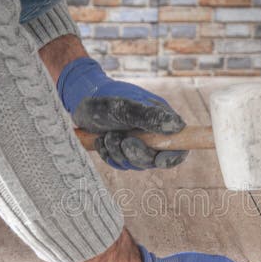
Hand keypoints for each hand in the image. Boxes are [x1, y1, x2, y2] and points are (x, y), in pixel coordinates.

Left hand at [57, 57, 187, 169]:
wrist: (82, 97)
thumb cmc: (105, 98)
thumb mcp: (126, 106)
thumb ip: (151, 117)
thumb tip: (178, 127)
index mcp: (162, 119)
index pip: (179, 145)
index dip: (173, 157)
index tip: (159, 160)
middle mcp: (152, 132)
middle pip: (155, 159)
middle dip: (138, 154)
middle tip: (124, 141)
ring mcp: (137, 141)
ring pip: (136, 163)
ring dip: (119, 154)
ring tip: (108, 136)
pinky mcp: (122, 148)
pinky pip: (120, 163)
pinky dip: (109, 155)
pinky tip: (101, 140)